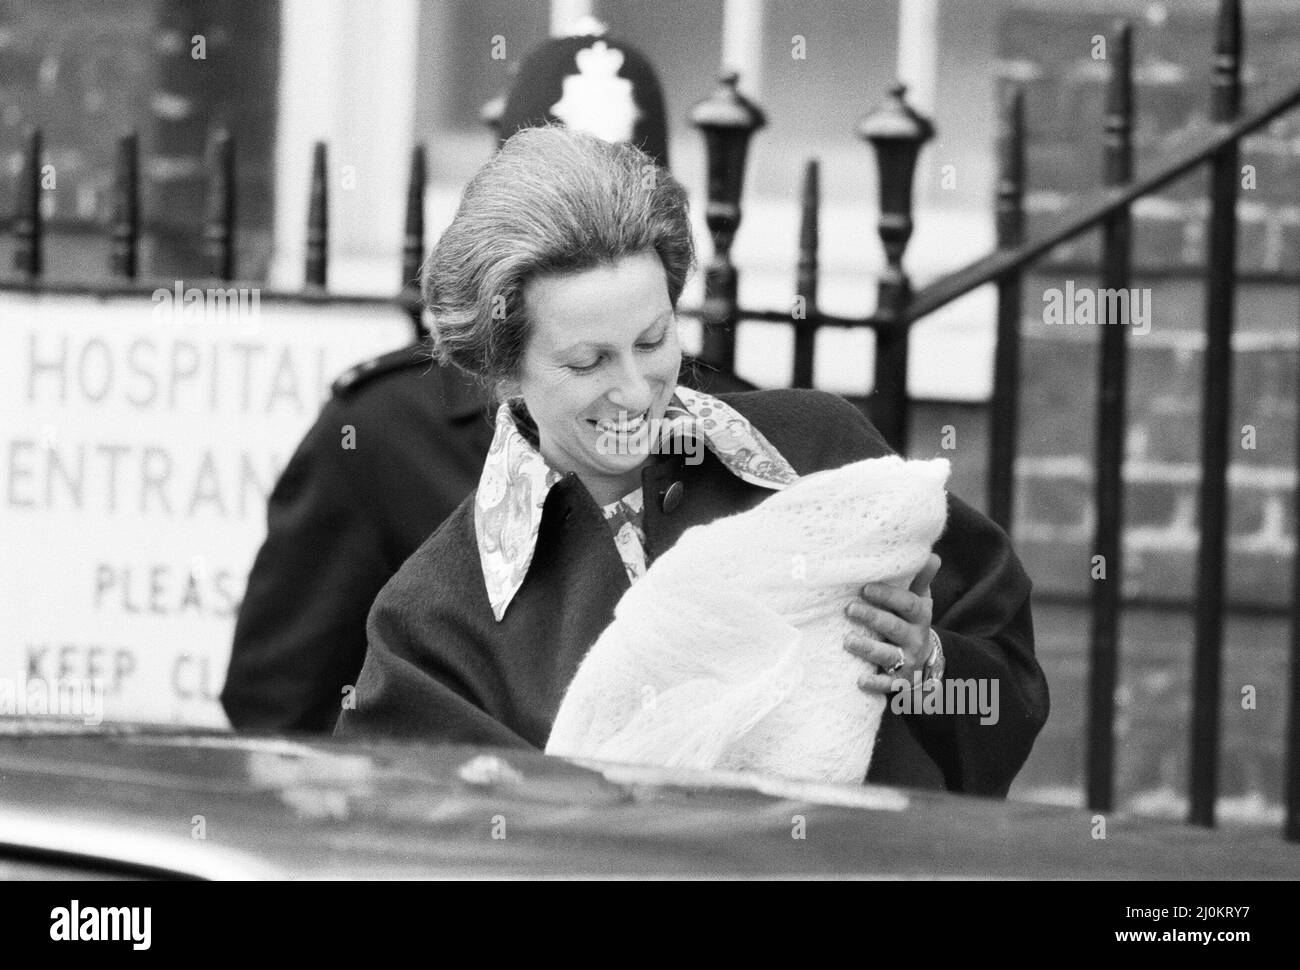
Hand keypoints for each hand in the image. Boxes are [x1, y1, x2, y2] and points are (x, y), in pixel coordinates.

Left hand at [844, 553, 940, 693]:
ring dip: (868, 648)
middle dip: (872, 617)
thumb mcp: (920, 599)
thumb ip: (920, 579)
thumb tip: (932, 555)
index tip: (865, 588)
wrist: (925, 659)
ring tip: (847, 641)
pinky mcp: (898, 681)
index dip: (887, 595)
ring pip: (888, 654)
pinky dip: (875, 684)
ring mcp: (907, 660)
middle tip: (849, 609)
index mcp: (920, 615)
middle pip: (894, 627)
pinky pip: (887, 685)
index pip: (907, 603)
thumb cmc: (911, 621)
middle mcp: (915, 637)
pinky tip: (859, 680)